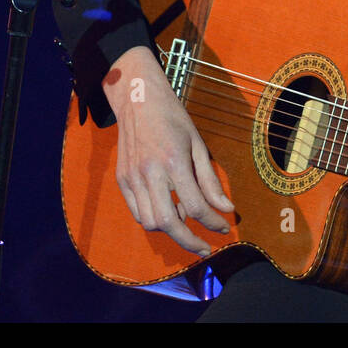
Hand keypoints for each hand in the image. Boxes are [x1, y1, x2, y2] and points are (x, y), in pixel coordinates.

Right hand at [103, 45, 233, 255]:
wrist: (138, 100)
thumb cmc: (173, 118)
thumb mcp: (198, 144)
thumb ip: (210, 179)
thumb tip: (225, 208)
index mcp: (173, 161)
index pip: (196, 206)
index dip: (212, 223)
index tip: (224, 228)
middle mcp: (149, 173)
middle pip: (168, 223)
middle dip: (189, 242)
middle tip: (205, 248)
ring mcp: (132, 178)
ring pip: (150, 223)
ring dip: (171, 231)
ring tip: (187, 222)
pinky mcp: (122, 180)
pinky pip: (137, 212)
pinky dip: (154, 219)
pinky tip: (168, 211)